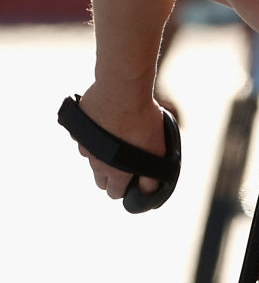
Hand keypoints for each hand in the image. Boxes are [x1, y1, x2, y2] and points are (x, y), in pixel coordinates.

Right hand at [76, 84, 166, 199]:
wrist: (122, 89)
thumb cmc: (143, 120)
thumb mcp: (157, 150)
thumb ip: (152, 176)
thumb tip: (147, 191)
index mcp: (115, 171)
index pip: (114, 193)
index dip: (125, 189)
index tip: (132, 181)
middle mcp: (96, 161)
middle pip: (100, 179)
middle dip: (112, 175)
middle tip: (126, 160)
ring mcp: (84, 144)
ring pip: (92, 157)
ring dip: (102, 153)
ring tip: (119, 137)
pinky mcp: (78, 127)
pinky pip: (85, 137)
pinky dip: (94, 134)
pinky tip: (106, 123)